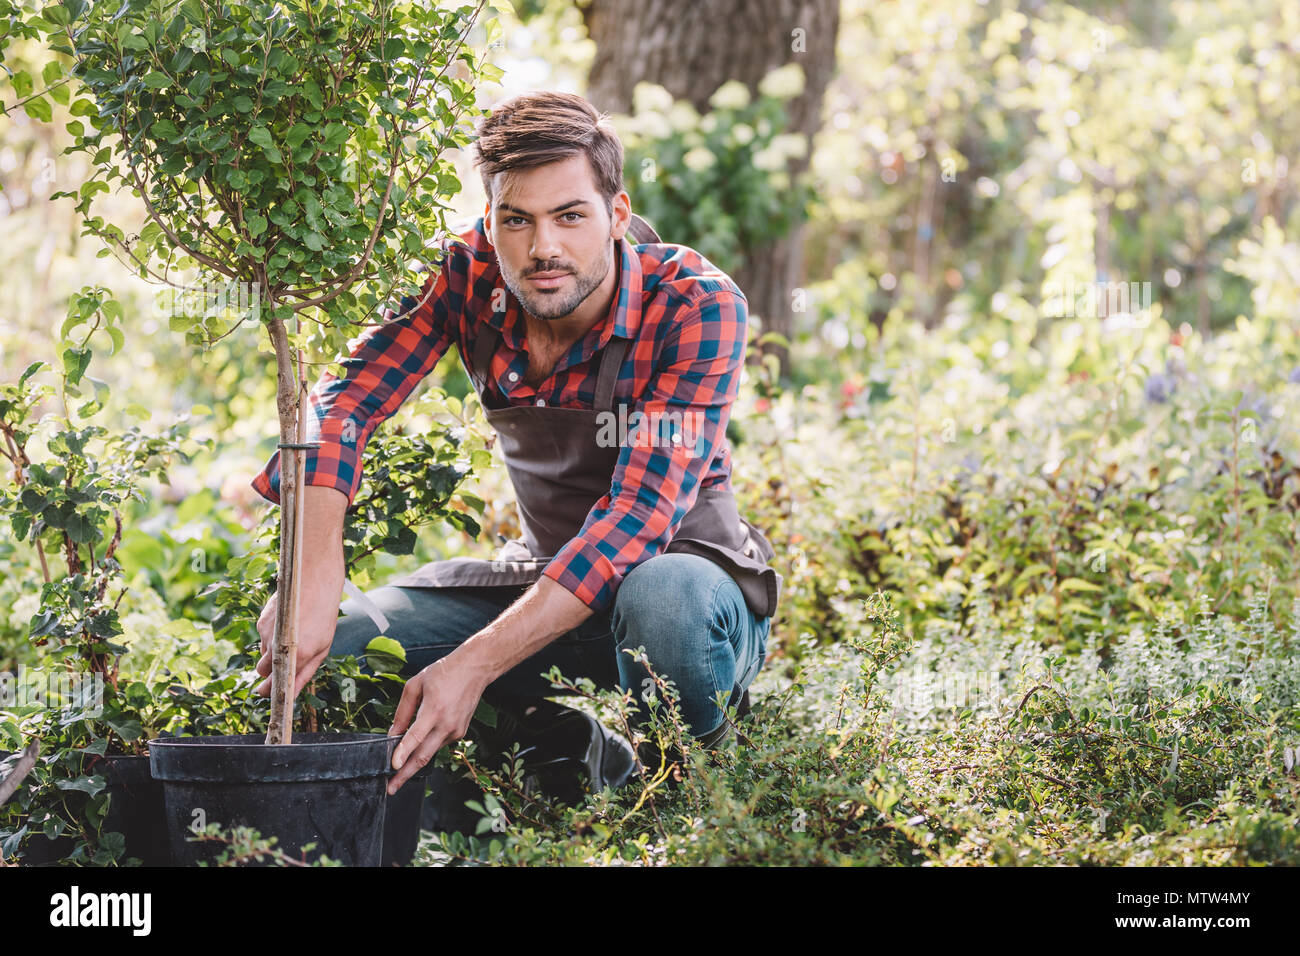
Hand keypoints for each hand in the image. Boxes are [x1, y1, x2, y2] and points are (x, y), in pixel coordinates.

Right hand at [253, 558, 344, 698]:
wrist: (314, 582)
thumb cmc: (323, 618)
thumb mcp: (322, 649)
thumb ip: (304, 674)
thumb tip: (291, 695)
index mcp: (298, 656)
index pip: (272, 685)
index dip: (269, 692)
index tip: (270, 695)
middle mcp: (278, 646)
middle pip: (262, 672)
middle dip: (269, 673)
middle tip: (282, 664)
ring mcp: (267, 633)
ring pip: (262, 654)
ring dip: (272, 653)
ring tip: (291, 638)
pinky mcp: (261, 622)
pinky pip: (263, 637)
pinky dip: (272, 636)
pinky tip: (287, 624)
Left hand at [386, 649, 491, 795]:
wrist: (475, 670)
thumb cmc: (444, 672)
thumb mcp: (416, 685)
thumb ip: (403, 711)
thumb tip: (392, 733)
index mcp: (434, 709)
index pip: (416, 736)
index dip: (403, 753)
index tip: (393, 767)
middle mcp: (447, 724)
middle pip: (424, 755)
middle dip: (405, 774)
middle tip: (391, 788)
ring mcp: (456, 730)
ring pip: (431, 752)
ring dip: (414, 763)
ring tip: (398, 772)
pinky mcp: (460, 732)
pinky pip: (438, 744)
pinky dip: (427, 747)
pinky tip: (420, 744)